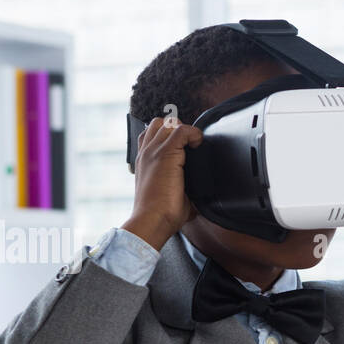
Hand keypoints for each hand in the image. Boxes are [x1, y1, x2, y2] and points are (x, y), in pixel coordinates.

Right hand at [122, 117, 203, 249]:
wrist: (152, 220)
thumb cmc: (161, 216)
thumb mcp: (170, 196)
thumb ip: (182, 189)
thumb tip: (199, 196)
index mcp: (144, 161)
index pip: (151, 134)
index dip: (169, 136)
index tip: (184, 148)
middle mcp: (146, 153)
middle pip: (159, 123)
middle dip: (177, 127)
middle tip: (190, 145)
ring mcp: (154, 151)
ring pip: (169, 122)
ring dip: (185, 130)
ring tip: (194, 146)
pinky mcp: (166, 154)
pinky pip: (182, 130)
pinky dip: (194, 134)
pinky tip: (198, 146)